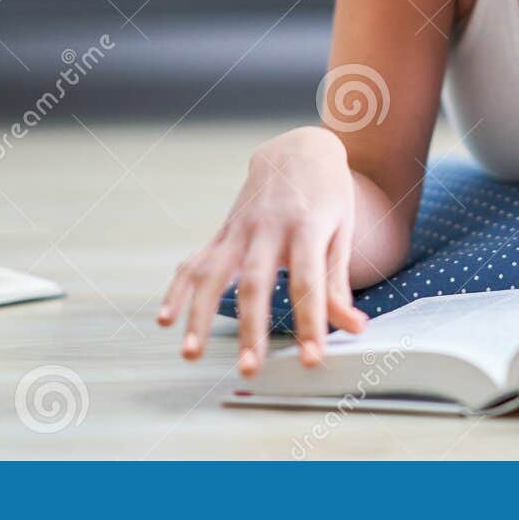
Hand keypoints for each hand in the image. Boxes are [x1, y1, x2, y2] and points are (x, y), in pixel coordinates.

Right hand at [157, 125, 365, 374]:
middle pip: (256, 282)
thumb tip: (353, 328)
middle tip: (249, 370)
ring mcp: (239, 228)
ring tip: (191, 353)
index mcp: (307, 226)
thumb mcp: (343, 230)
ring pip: (213, 273)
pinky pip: (194, 262)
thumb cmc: (328, 194)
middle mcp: (268, 227)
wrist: (297, 150)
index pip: (308, 281)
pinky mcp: (222, 231)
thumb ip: (339, 282)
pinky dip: (177, 290)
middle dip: (251, 328)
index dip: (311, 321)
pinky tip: (165, 319)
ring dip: (199, 315)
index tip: (313, 359)